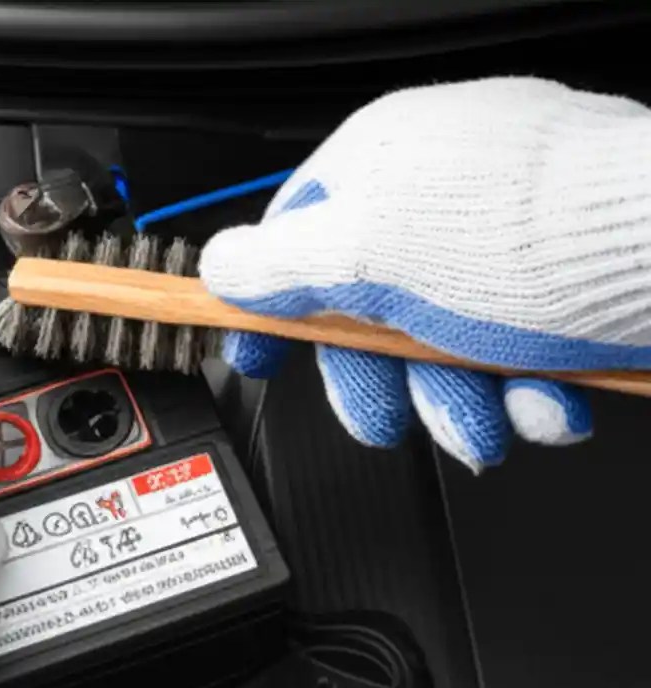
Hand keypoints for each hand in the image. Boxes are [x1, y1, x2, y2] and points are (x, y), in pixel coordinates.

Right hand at [200, 78, 650, 470]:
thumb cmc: (535, 240)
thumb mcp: (367, 253)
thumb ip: (280, 267)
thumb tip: (221, 269)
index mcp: (382, 164)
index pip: (293, 240)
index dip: (269, 310)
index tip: (254, 360)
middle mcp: (444, 197)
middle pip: (371, 310)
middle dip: (385, 381)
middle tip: (389, 419)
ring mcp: (510, 241)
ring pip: (446, 346)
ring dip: (462, 402)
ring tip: (492, 422)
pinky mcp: (568, 287)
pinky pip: (515, 354)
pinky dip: (526, 393)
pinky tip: (546, 401)